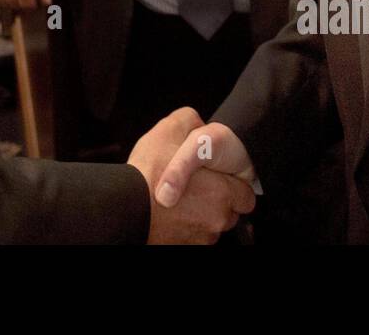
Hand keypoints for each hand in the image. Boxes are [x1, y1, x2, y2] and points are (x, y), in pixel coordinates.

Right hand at [128, 108, 255, 243]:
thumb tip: (198, 122)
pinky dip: (182, 227)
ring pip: (208, 226)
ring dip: (198, 216)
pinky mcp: (183, 247)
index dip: (232, 184)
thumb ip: (190, 121)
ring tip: (178, 200)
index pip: (246, 195)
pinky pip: (191, 236)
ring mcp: (200, 238)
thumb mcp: (169, 131)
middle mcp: (216, 221)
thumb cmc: (147, 175)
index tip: (216, 178)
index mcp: (222, 193)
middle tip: (194, 187)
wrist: (123, 210)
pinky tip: (168, 214)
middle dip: (215, 201)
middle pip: (228, 212)